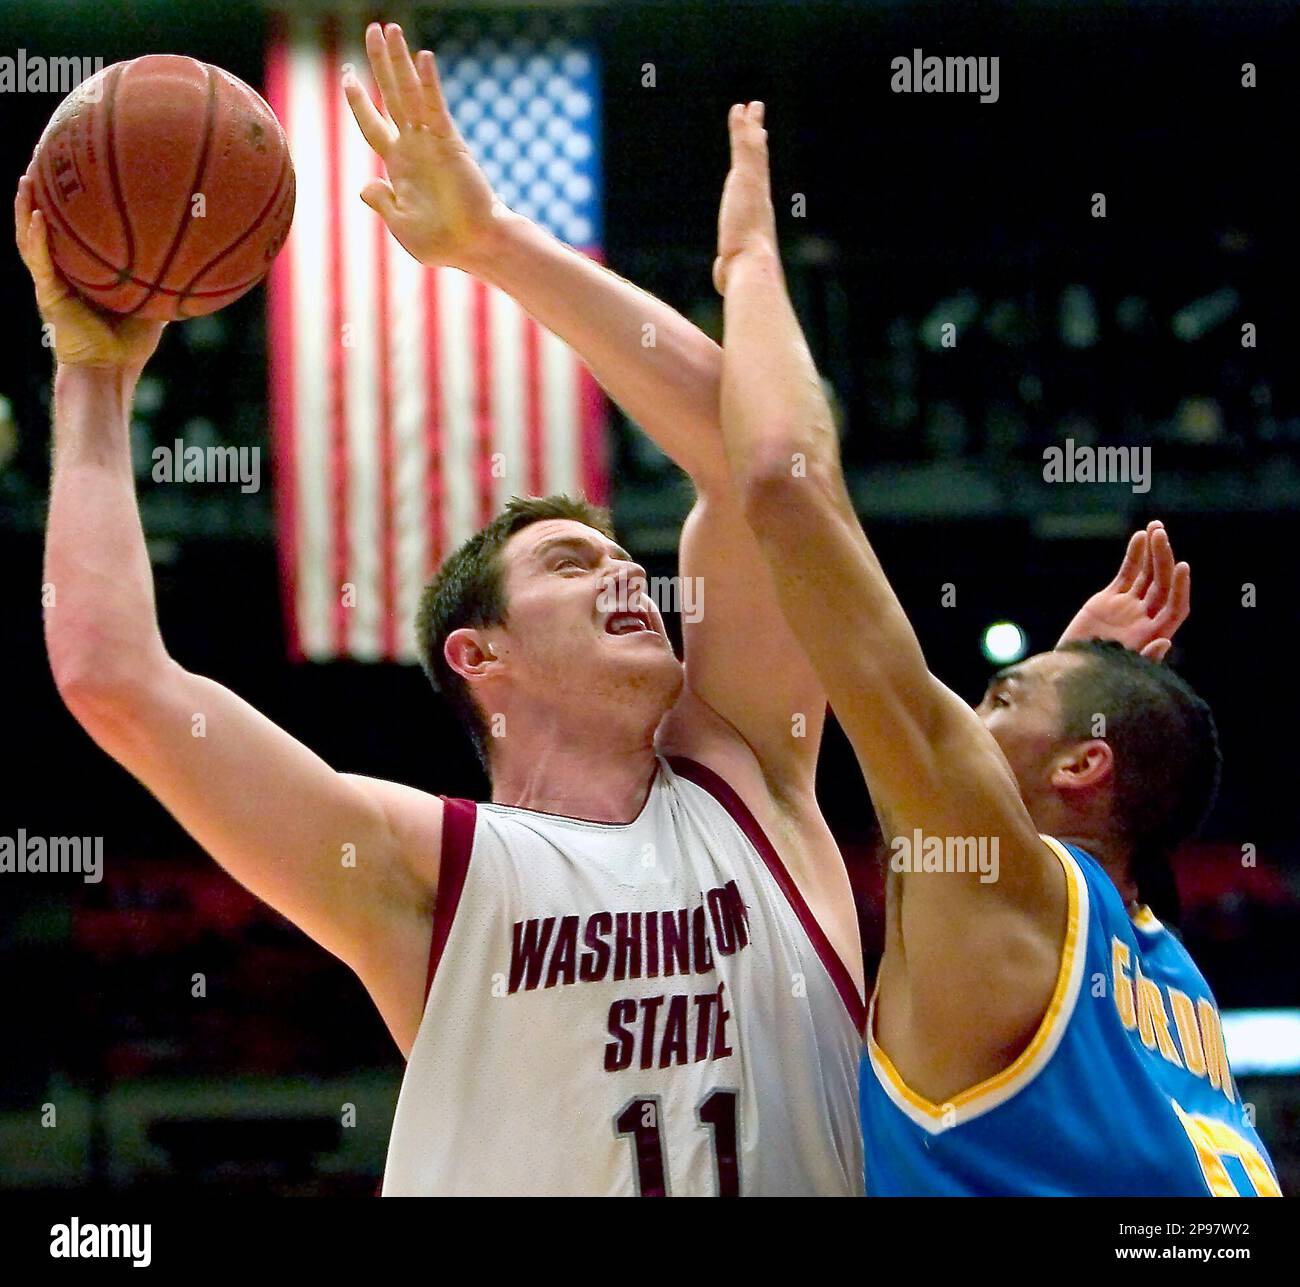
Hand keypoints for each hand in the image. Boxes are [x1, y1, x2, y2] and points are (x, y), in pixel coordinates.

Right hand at [15, 175, 164, 371]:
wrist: (110, 372)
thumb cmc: (132, 345)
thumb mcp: (154, 305)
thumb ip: (167, 283)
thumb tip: (199, 265)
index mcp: (82, 272)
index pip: (72, 232)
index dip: (70, 205)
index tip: (78, 173)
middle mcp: (62, 273)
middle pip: (46, 226)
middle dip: (43, 195)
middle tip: (45, 161)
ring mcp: (51, 282)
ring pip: (31, 237)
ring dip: (26, 207)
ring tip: (26, 177)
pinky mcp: (48, 294)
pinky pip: (38, 260)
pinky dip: (35, 237)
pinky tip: (35, 213)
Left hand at [345, 22, 500, 269]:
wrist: (475, 244)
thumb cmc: (442, 242)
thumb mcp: (402, 226)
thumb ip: (383, 203)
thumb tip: (366, 185)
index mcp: (398, 165)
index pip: (372, 124)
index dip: (358, 100)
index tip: (348, 74)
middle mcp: (413, 146)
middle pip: (390, 96)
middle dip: (379, 63)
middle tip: (373, 29)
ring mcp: (431, 141)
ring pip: (409, 93)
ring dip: (400, 61)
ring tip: (390, 29)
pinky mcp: (450, 142)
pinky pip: (435, 107)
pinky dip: (429, 82)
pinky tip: (422, 57)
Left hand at [713, 101, 777, 294]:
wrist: (753, 269)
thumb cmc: (744, 277)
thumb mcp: (733, 270)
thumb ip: (727, 271)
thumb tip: (724, 283)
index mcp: (757, 215)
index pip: (756, 184)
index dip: (757, 166)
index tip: (758, 149)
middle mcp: (760, 198)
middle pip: (759, 161)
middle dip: (758, 139)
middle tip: (758, 118)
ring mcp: (755, 187)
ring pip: (754, 150)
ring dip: (751, 127)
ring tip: (749, 107)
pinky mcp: (746, 180)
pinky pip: (744, 148)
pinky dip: (742, 129)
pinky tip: (740, 110)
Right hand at [1057, 520, 1190, 661]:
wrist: (1067, 673)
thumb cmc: (1094, 675)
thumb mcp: (1119, 668)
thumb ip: (1144, 657)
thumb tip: (1166, 642)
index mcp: (1153, 634)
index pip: (1175, 607)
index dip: (1181, 588)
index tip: (1182, 567)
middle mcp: (1145, 618)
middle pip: (1162, 584)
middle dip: (1164, 558)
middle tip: (1161, 534)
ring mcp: (1128, 607)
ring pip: (1147, 574)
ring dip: (1153, 551)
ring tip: (1155, 527)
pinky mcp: (1108, 600)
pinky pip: (1126, 574)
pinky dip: (1134, 556)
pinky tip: (1139, 537)